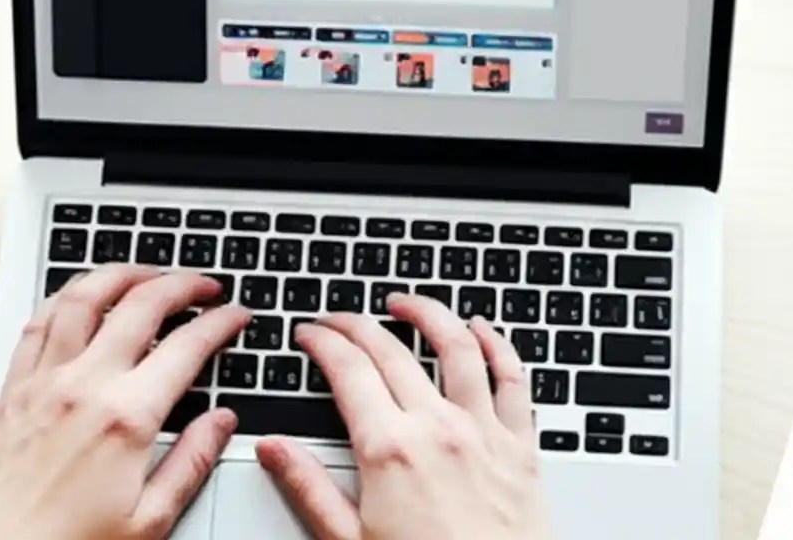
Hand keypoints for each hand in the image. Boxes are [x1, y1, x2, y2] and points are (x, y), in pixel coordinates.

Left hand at [0, 266, 250, 539]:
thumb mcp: (151, 519)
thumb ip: (193, 461)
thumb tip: (222, 421)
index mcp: (127, 418)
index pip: (188, 347)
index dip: (221, 322)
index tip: (236, 316)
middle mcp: (84, 387)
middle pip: (141, 304)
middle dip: (182, 283)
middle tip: (204, 285)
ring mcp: (44, 382)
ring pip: (84, 297)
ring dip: (122, 274)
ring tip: (147, 272)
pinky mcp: (13, 390)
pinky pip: (38, 322)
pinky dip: (66, 297)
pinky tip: (82, 296)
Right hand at [255, 294, 550, 539]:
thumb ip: (309, 489)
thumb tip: (272, 449)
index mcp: (389, 450)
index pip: (348, 371)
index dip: (323, 342)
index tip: (309, 333)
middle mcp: (437, 429)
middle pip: (392, 351)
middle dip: (357, 324)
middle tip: (338, 319)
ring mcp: (483, 431)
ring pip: (456, 346)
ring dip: (427, 314)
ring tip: (404, 303)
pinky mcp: (519, 444)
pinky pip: (511, 377)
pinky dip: (497, 344)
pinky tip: (482, 329)